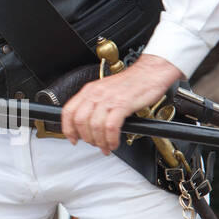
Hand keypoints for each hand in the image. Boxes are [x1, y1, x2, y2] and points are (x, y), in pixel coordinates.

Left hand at [60, 53, 182, 154]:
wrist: (151, 72)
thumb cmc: (132, 83)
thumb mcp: (106, 91)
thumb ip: (95, 105)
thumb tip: (87, 124)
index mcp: (90, 90)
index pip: (68, 111)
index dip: (68, 129)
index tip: (73, 139)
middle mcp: (96, 93)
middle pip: (80, 121)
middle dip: (86, 138)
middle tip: (94, 144)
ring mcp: (109, 98)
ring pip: (94, 126)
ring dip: (99, 142)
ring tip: (106, 146)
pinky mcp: (122, 104)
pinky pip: (110, 127)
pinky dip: (110, 139)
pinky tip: (114, 142)